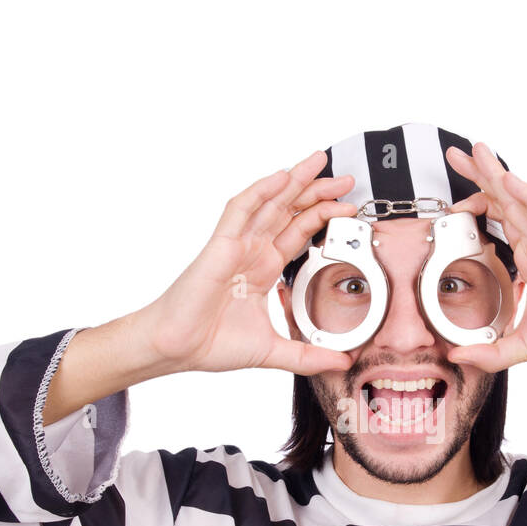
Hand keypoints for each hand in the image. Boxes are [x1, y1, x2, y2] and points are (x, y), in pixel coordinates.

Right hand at [139, 151, 357, 375]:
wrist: (177, 348)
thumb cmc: (211, 344)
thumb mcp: (274, 351)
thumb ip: (309, 356)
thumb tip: (344, 363)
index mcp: (264, 269)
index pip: (299, 233)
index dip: (324, 218)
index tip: (349, 211)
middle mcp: (252, 251)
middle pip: (289, 211)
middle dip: (318, 191)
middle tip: (345, 178)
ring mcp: (236, 244)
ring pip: (269, 202)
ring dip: (295, 181)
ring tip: (320, 163)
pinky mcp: (220, 245)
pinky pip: (240, 209)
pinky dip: (261, 191)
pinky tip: (282, 177)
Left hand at [444, 143, 526, 385]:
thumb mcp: (523, 347)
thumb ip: (490, 352)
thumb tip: (458, 356)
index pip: (503, 222)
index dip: (480, 205)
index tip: (454, 204)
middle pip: (507, 201)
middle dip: (482, 176)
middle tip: (458, 153)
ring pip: (521, 199)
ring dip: (498, 174)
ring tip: (476, 151)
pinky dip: (525, 195)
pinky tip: (506, 179)